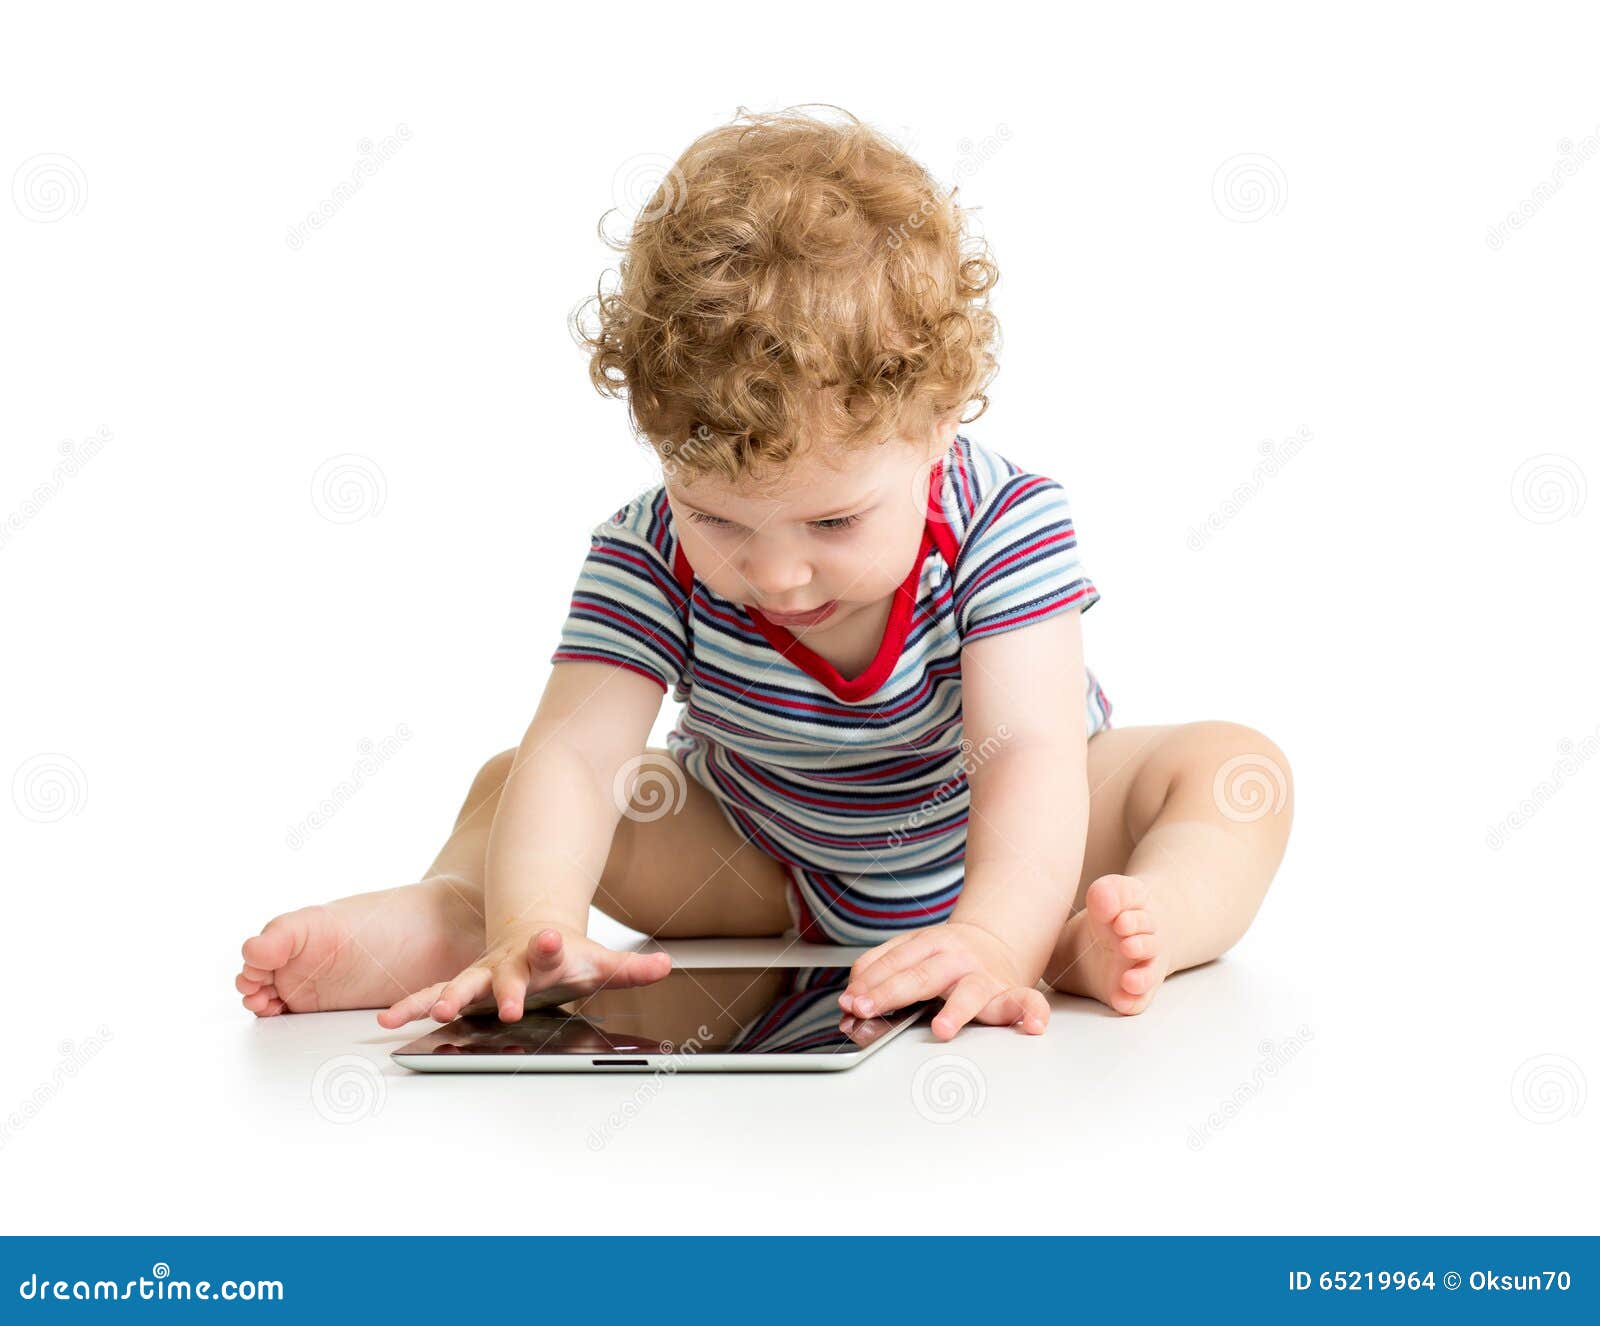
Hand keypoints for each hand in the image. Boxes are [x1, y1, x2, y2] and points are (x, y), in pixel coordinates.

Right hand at [377, 923, 670, 1027]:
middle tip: (502, 1004)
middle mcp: (509, 963)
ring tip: (428, 1012)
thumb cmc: (566, 954)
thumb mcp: (601, 961)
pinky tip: (389, 1020)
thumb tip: (665, 966)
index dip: (548, 943)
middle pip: (503, 976)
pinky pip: (431, 997)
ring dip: (441, 997)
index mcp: (543, 953)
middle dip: (501, 989)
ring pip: (457, 984)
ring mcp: (483, 974)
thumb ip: (631, 967)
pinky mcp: (463, 988)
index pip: (549, 947)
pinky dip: (411, 1006)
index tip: (547, 938)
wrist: (531, 932)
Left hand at [837, 921, 1048, 1040]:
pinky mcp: (1009, 994)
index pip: (894, 962)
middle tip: (866, 1010)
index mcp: (928, 943)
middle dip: (891, 993)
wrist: (999, 941)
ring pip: (970, 992)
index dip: (870, 983)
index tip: (850, 1002)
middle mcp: (956, 958)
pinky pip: (1025, 1002)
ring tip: (942, 1028)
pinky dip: (1031, 1012)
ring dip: (956, 1011)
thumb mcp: (911, 949)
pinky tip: (1032, 1025)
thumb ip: (880, 966)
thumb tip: (850, 997)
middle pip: (921, 976)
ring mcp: (983, 976)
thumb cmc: (947, 955)